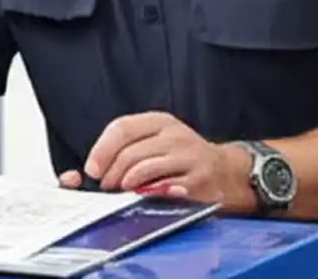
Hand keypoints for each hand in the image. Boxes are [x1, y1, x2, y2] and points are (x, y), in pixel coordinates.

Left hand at [58, 112, 248, 205]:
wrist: (226, 172)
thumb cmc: (179, 157)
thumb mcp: (155, 141)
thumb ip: (127, 147)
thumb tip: (93, 169)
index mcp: (159, 121)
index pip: (121, 128)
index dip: (101, 150)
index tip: (92, 170)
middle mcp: (174, 135)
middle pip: (130, 153)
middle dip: (111, 173)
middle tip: (107, 186)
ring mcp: (189, 156)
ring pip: (143, 170)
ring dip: (126, 184)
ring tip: (123, 191)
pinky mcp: (199, 179)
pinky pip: (163, 188)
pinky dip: (148, 194)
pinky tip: (145, 195)